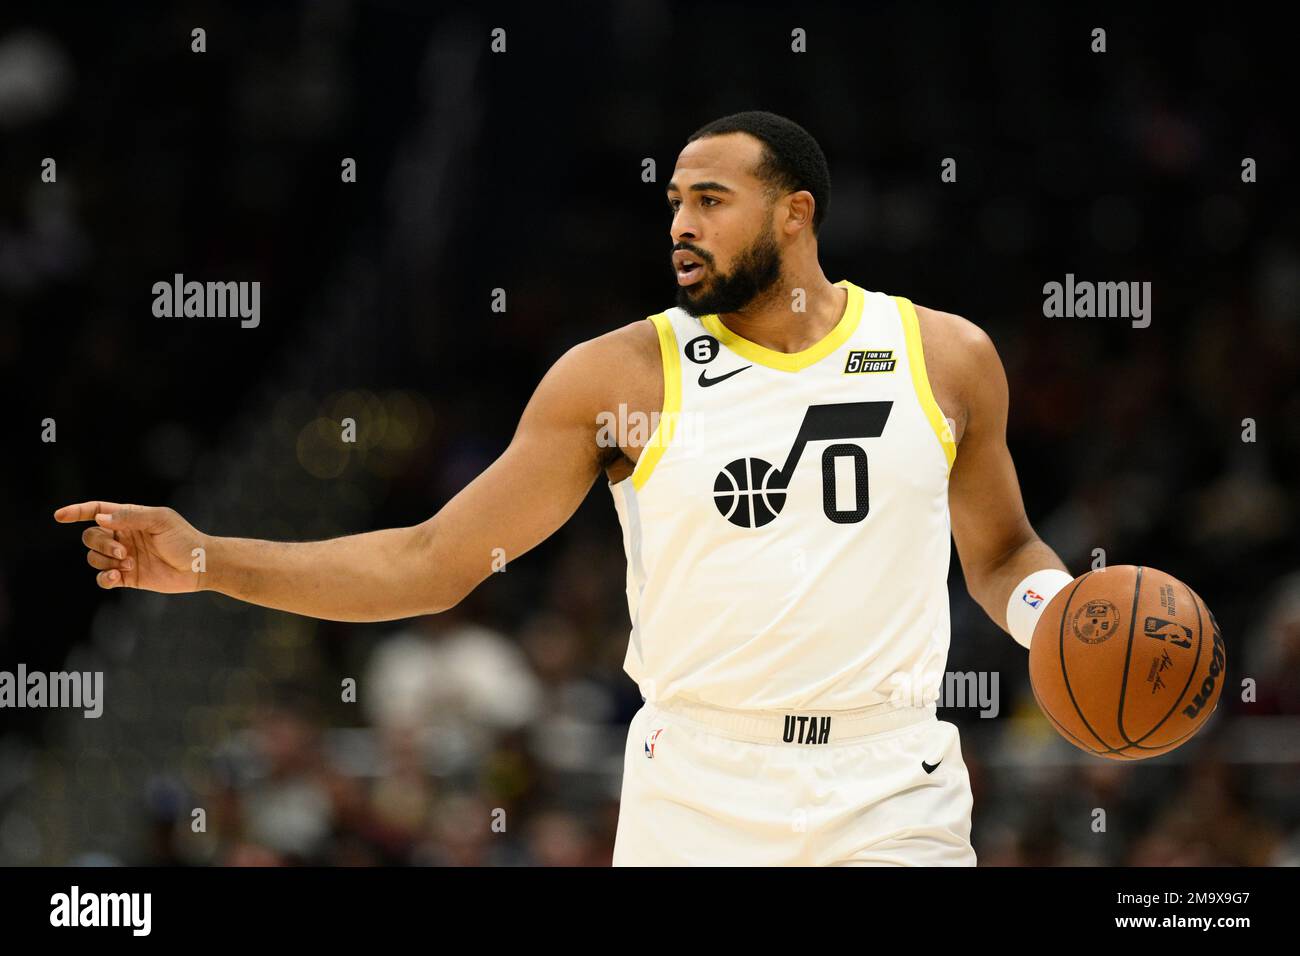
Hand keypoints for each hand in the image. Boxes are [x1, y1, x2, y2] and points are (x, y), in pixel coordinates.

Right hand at [53, 501, 209, 592]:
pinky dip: (104, 577)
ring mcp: (124, 557)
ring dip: (106, 561)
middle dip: (100, 544)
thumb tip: (101, 518)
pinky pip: (103, 578)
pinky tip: (117, 576)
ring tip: (129, 563)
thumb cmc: (184, 539)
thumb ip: (131, 516)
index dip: (77, 512)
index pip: (97, 511)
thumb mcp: (160, 520)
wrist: (200, 566)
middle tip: (124, 551)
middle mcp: (123, 537)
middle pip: (91, 537)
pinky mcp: (127, 577)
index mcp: (129, 518)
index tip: (59, 517)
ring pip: (94, 558)